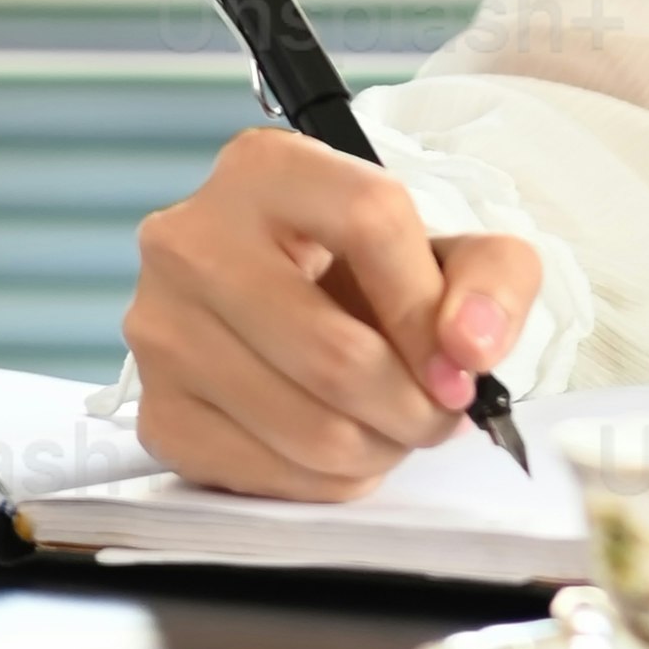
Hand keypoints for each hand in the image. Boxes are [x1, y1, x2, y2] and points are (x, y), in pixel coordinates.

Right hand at [125, 125, 543, 497]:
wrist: (291, 303)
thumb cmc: (368, 271)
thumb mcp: (450, 249)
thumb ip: (492, 278)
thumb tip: (469, 348)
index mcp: (265, 168)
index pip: (370, 222)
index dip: (430, 309)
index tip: (460, 363)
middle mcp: (192, 239)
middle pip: (333, 350)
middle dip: (412, 405)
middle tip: (440, 415)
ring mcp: (161, 330)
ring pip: (304, 425)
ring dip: (378, 448)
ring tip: (396, 429)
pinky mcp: (156, 412)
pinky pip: (264, 473)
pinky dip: (327, 480)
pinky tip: (343, 447)